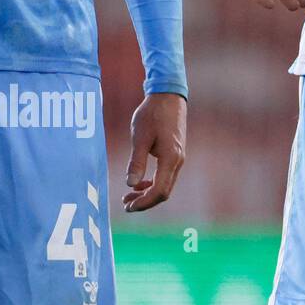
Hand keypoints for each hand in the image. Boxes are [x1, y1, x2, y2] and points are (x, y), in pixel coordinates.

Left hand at [124, 93, 185, 212]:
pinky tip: (140, 182)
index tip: (128, 206)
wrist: (168, 97)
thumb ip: (136, 162)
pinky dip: (153, 184)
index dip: (144, 202)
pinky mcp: (175, 154)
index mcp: (170, 158)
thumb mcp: (140, 137)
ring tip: (129, 195)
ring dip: (148, 193)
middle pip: (164, 192)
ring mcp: (178, 157)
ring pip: (165, 185)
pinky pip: (166, 176)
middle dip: (145, 202)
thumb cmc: (152, 115)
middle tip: (125, 204)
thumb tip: (130, 184)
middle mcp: (178, 161)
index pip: (160, 190)